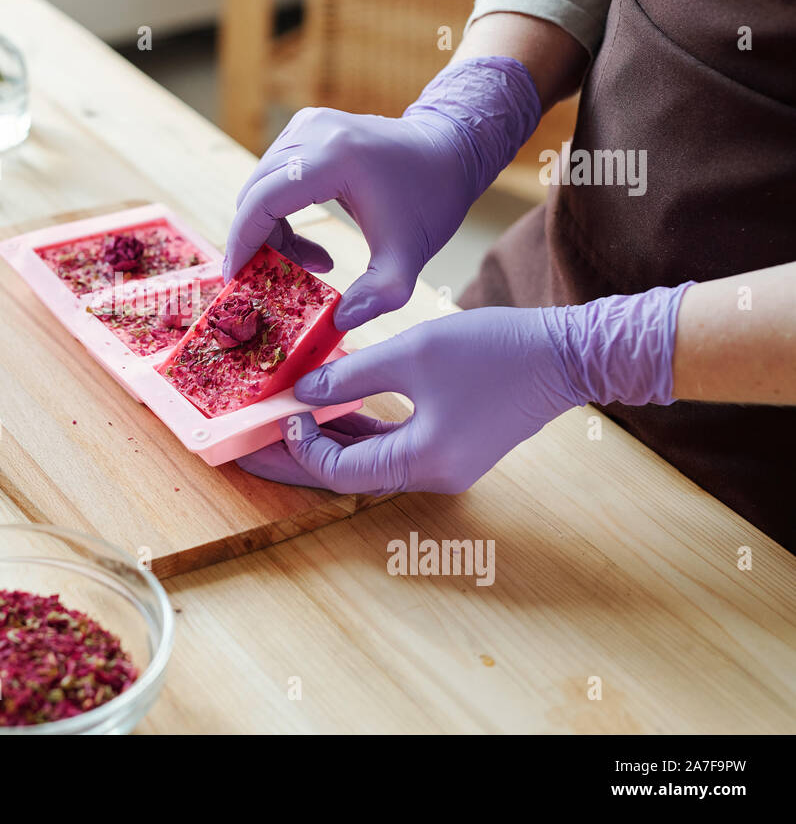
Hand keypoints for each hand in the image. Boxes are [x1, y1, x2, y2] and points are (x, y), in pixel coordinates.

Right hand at [223, 56, 540, 329]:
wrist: (451, 151)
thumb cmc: (431, 201)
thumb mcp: (409, 255)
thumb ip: (379, 294)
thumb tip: (341, 323)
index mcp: (334, 158)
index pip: (261, 202)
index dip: (242, 243)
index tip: (237, 278)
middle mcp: (313, 131)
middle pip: (255, 194)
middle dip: (258, 243)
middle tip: (278, 281)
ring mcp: (308, 124)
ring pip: (260, 186)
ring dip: (271, 231)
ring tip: (309, 262)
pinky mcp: (308, 126)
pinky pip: (273, 175)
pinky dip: (279, 211)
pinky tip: (310, 241)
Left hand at [237, 285, 692, 495]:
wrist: (568, 351)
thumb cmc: (495, 349)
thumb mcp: (414, 354)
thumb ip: (353, 375)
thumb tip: (303, 392)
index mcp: (423, 462)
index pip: (341, 472)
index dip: (303, 446)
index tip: (280, 412)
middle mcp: (432, 474)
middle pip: (348, 474)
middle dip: (301, 455)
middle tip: (256, 441)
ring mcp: (444, 462)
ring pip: (369, 459)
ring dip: (328, 440)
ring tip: (285, 421)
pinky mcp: (452, 443)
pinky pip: (392, 444)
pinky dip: (360, 428)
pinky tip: (332, 407)